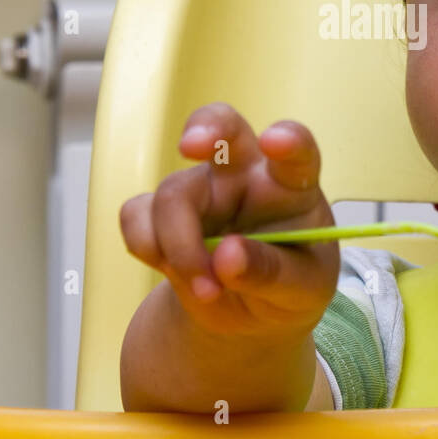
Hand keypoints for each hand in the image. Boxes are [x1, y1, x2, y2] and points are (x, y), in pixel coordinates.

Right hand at [120, 102, 339, 339]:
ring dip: (180, 247)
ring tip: (207, 291)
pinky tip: (174, 273)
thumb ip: (271, 271)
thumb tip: (227, 257)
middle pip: (224, 125)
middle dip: (206, 127)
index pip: (297, 151)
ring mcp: (202, 189)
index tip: (276, 142)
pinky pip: (136, 213)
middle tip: (192, 146)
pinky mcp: (161, 212)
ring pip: (173, 193)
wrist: (252, 312)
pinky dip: (146, 246)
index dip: (289, 140)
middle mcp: (244, 175)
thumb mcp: (301, 289)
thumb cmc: (290, 284)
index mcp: (291, 185)